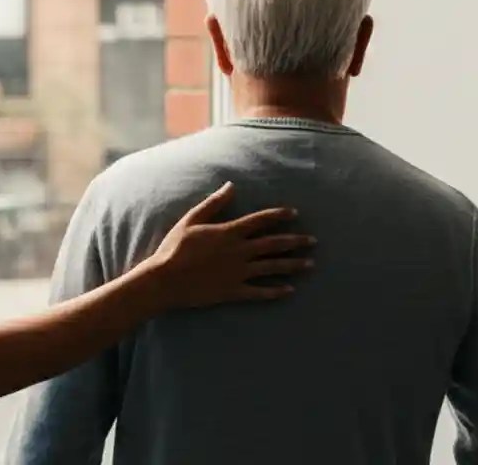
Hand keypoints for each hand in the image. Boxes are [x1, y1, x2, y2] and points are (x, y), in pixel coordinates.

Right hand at [143, 182, 314, 308]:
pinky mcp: (233, 291)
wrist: (164, 280)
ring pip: (272, 267)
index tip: (295, 213)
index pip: (260, 220)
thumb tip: (231, 186)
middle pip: (273, 244)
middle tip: (313, 241)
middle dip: (296, 241)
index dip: (279, 215)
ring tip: (311, 264)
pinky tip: (290, 290)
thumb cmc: (174, 248)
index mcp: (229, 232)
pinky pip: (259, 292)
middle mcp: (239, 251)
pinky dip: (275, 291)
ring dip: (293, 265)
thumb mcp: (191, 220)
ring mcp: (238, 273)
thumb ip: (213, 203)